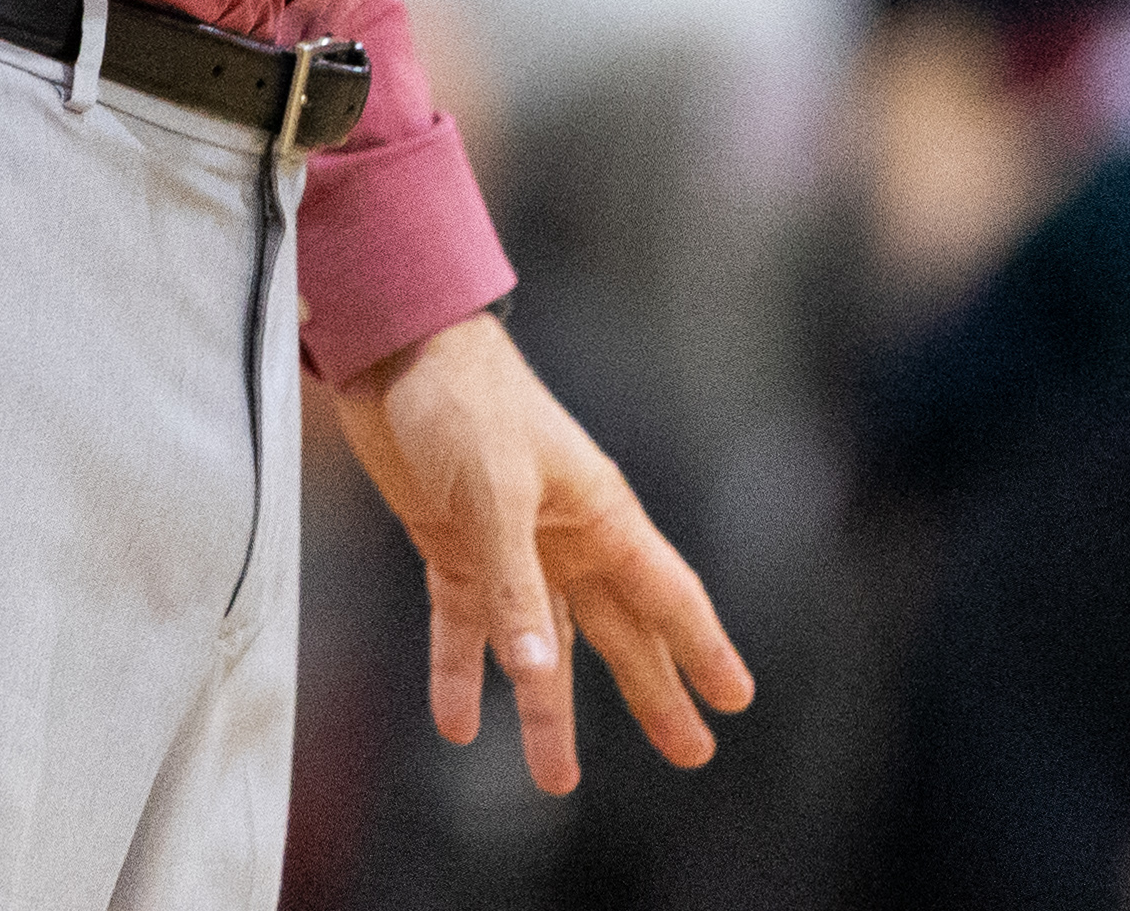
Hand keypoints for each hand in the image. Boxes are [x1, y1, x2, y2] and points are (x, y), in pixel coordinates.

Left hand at [331, 311, 750, 795]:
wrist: (393, 351)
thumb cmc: (465, 400)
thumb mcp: (495, 490)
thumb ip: (514, 584)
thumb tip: (536, 671)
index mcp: (598, 514)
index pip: (666, 593)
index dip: (703, 647)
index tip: (736, 699)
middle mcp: (563, 539)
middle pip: (618, 633)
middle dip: (652, 694)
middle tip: (689, 753)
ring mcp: (509, 547)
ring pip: (539, 647)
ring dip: (547, 709)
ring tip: (558, 778)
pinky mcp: (454, 547)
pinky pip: (465, 625)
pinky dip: (461, 672)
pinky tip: (458, 722)